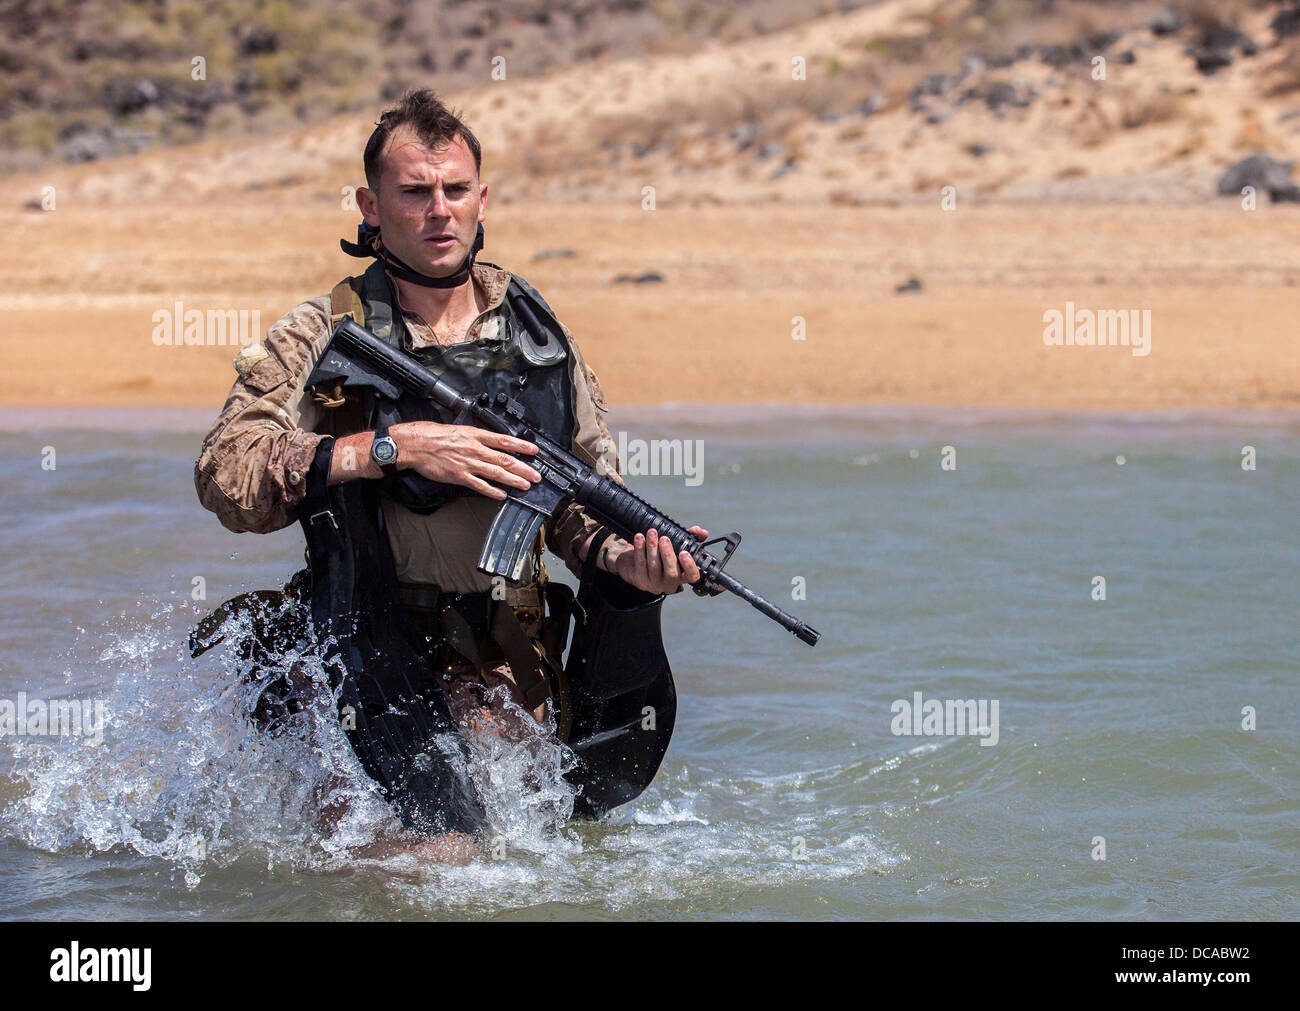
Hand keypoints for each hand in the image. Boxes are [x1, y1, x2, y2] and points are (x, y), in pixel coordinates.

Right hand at [393, 421, 539, 499]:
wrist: (415, 444)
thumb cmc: (433, 435)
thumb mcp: (458, 429)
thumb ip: (475, 437)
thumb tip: (489, 442)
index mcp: (475, 435)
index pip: (503, 440)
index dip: (521, 446)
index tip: (534, 450)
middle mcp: (474, 449)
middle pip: (504, 459)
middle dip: (523, 468)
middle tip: (536, 475)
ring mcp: (468, 463)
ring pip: (496, 472)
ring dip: (513, 480)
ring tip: (526, 485)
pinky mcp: (459, 476)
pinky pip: (479, 485)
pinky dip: (492, 491)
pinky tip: (502, 495)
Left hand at [609, 526, 708, 594]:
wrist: (634, 562)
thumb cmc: (659, 554)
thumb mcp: (676, 545)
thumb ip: (690, 537)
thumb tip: (703, 532)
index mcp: (682, 577)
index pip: (691, 576)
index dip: (689, 566)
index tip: (684, 552)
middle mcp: (669, 584)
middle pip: (671, 573)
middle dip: (667, 554)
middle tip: (664, 539)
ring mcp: (654, 584)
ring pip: (654, 566)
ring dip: (652, 547)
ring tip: (652, 533)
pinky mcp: (639, 581)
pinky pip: (640, 564)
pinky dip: (640, 549)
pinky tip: (639, 538)